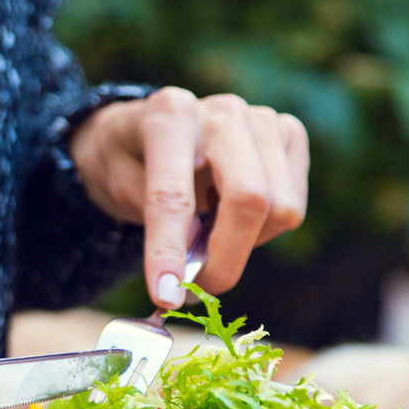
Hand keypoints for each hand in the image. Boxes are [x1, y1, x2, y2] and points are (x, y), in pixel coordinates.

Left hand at [69, 87, 309, 308]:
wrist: (148, 128)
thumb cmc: (129, 160)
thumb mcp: (116, 187)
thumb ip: (151, 221)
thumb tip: (188, 270)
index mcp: (169, 116)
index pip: (173, 196)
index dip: (168, 251)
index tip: (165, 295)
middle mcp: (223, 112)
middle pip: (249, 200)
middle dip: (224, 260)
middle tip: (195, 290)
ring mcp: (263, 119)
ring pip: (280, 209)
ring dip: (243, 243)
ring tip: (208, 231)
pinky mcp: (291, 134)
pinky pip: (292, 207)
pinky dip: (262, 229)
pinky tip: (230, 212)